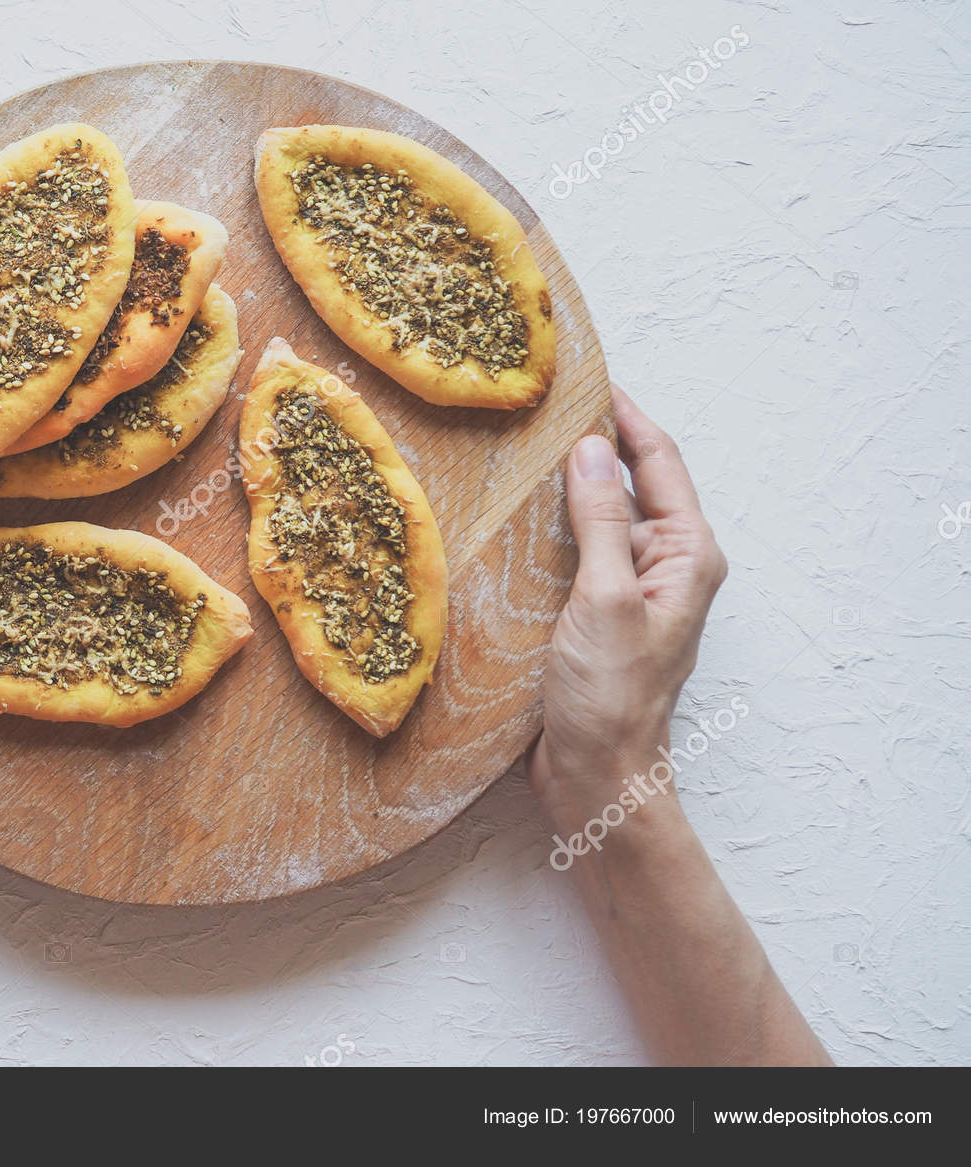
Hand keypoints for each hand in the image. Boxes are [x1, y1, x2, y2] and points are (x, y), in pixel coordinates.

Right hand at [528, 386, 728, 830]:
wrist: (597, 777)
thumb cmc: (610, 698)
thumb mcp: (605, 598)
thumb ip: (602, 522)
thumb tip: (590, 449)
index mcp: (685, 554)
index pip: (658, 461)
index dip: (625, 416)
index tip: (587, 378)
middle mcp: (664, 565)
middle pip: (630, 483)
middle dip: (592, 443)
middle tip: (541, 406)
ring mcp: (629, 590)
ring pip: (599, 517)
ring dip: (565, 485)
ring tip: (520, 448)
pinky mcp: (594, 614)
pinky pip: (575, 552)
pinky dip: (549, 527)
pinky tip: (512, 516)